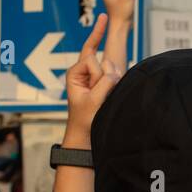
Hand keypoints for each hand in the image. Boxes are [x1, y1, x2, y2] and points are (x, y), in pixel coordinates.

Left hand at [63, 14, 121, 146]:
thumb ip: (105, 82)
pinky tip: (110, 94)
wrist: (87, 132)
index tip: (91, 91)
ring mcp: (96, 75)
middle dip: (105, 76)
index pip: (90, 59)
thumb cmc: (84, 118)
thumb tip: (117, 72)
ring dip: (112, 82)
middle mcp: (84, 71)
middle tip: (97, 94)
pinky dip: (117, 84)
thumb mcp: (93, 100)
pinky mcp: (105, 80)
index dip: (95, 75)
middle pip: (103, 62)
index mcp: (74, 73)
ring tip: (103, 97)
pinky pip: (117, 74)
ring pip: (112, 67)